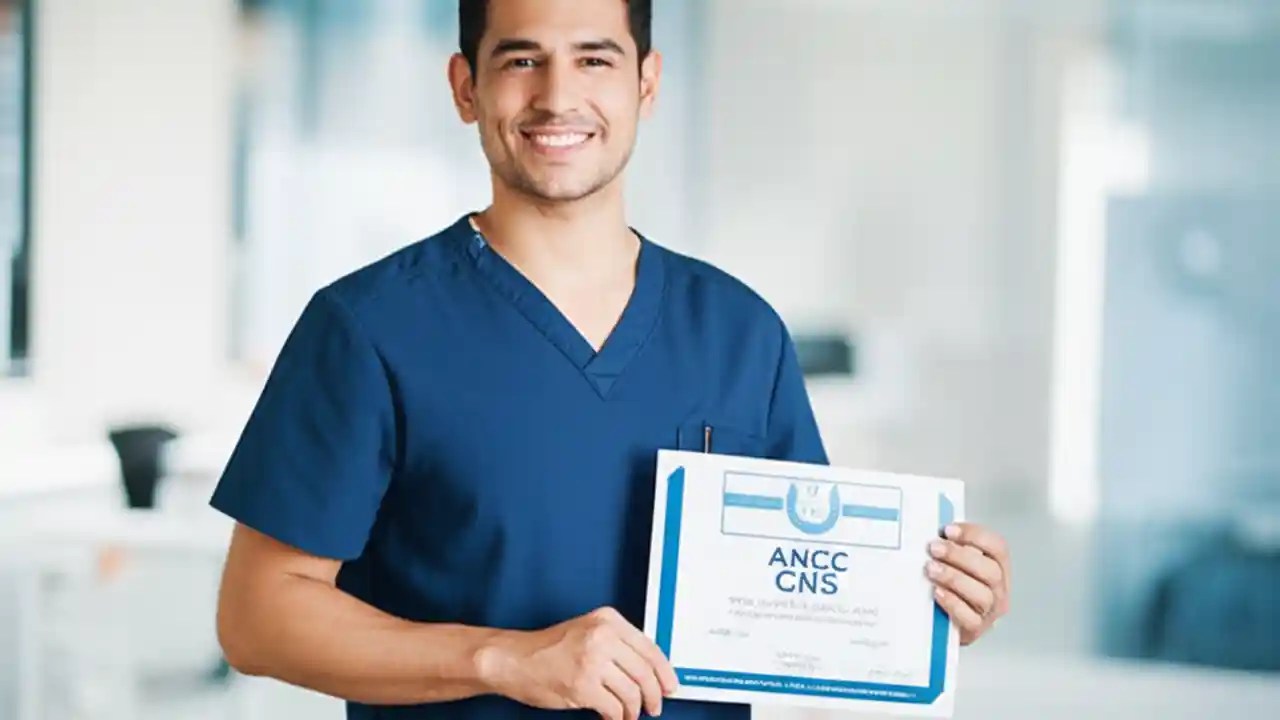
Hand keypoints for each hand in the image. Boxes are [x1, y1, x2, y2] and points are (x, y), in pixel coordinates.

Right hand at [476, 606, 678, 719]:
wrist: (514, 659)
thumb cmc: (547, 649)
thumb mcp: (587, 632)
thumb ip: (617, 644)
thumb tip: (648, 669)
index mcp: (607, 620)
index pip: (650, 648)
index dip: (664, 672)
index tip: (670, 685)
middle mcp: (603, 637)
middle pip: (645, 673)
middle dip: (653, 696)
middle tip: (653, 706)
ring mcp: (592, 662)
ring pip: (632, 693)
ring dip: (634, 710)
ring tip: (629, 714)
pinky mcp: (583, 686)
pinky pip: (614, 709)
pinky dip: (617, 718)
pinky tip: (612, 717)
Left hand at [925, 522, 1010, 645]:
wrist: (946, 624)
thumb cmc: (952, 588)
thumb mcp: (956, 564)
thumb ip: (952, 548)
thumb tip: (932, 529)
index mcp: (999, 568)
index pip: (998, 547)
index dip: (975, 536)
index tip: (948, 530)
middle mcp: (999, 590)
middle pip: (990, 571)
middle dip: (960, 556)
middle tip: (934, 548)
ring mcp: (990, 611)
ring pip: (982, 595)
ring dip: (954, 578)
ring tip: (931, 569)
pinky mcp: (976, 630)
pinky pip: (969, 618)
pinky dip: (952, 603)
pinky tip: (936, 592)